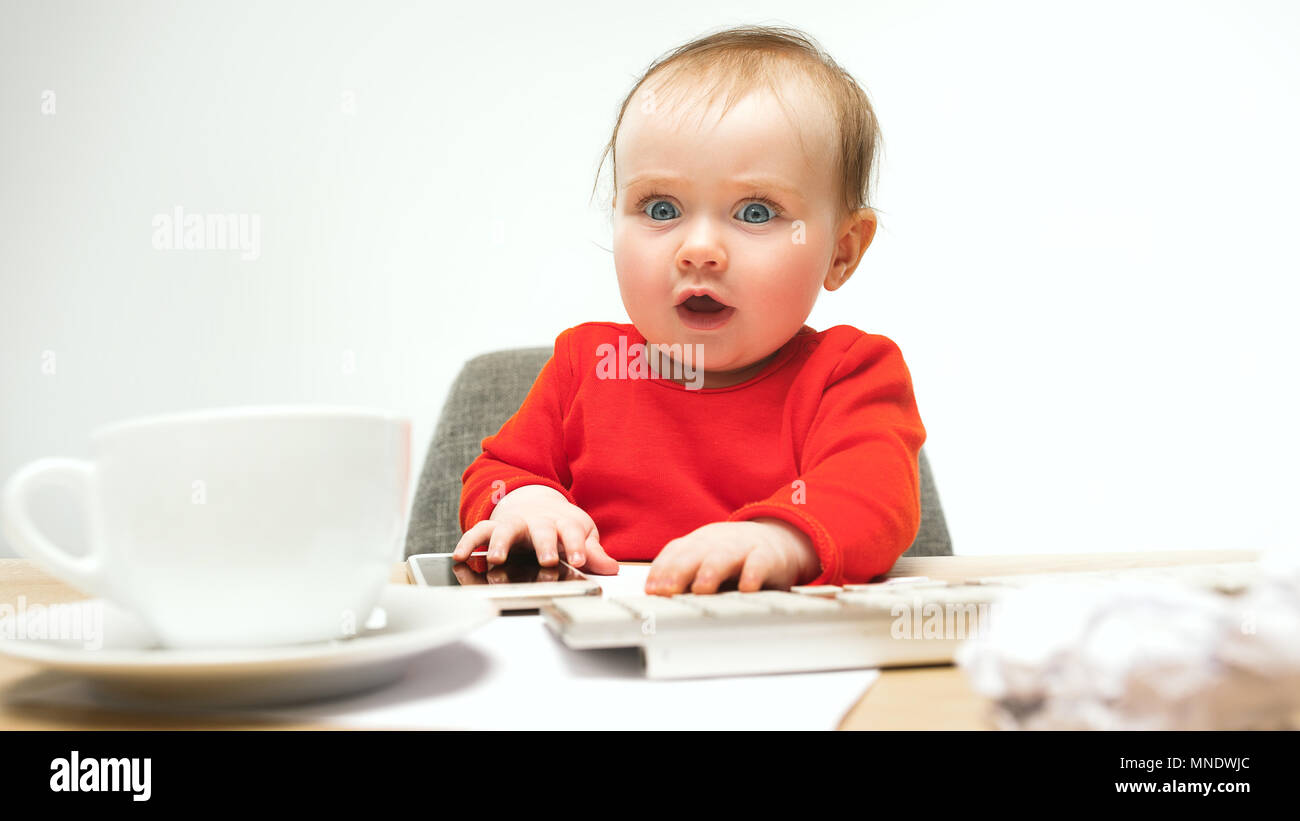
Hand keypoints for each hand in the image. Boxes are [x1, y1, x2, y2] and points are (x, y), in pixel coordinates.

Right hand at [453, 485, 619, 574]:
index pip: (573, 533)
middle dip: (544, 545)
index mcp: (563, 523)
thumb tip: (611, 568)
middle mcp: (538, 522)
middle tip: (548, 560)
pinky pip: (479, 532)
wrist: (537, 503)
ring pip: (507, 529)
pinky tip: (460, 556)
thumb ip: (593, 552)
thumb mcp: (581, 534)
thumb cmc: (561, 525)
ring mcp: (515, 524)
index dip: (578, 547)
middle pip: (541, 530)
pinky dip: (468, 542)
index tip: (581, 561)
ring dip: (501, 543)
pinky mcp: (495, 528)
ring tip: (497, 559)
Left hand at [644, 518, 820, 595]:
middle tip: (668, 591)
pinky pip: (759, 563)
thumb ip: (684, 575)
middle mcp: (718, 542)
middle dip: (679, 571)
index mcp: (699, 543)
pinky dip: (753, 574)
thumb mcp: (707, 559)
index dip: (662, 569)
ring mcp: (743, 547)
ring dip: (710, 571)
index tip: (652, 590)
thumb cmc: (735, 556)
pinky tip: (746, 589)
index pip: (675, 552)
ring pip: (724, 556)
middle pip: (694, 553)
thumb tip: (656, 599)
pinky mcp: (768, 556)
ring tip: (700, 590)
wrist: (780, 538)